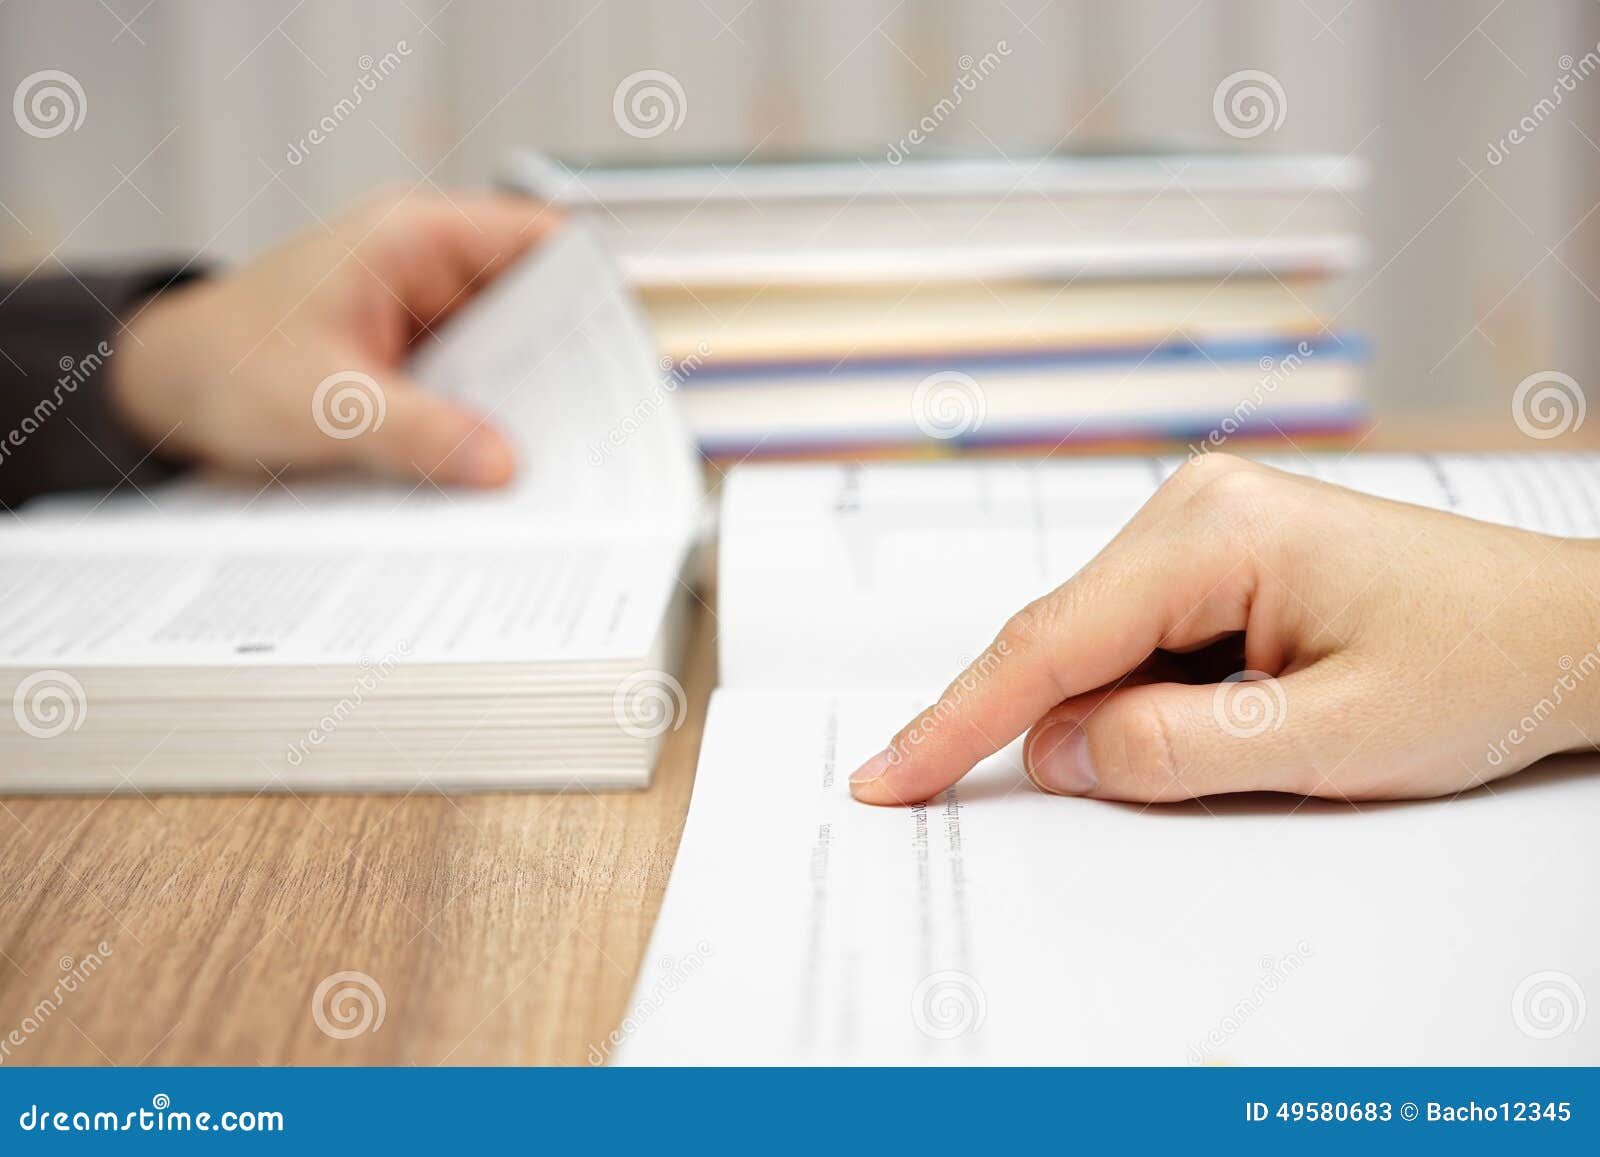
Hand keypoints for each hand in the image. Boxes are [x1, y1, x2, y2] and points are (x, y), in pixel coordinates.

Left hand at [108, 189, 559, 485]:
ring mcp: (423, 315)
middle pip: (534, 304)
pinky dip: (491, 420)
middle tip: (599, 426)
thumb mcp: (324, 404)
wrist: (163, 390)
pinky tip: (507, 464)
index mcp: (411, 240)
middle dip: (566, 362)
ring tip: (562, 455)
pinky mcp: (415, 361)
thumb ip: (417, 433)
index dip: (589, 288)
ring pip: (509, 352)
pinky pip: (475, 386)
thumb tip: (504, 466)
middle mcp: (427, 269)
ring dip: (528, 400)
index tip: (624, 351)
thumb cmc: (224, 366)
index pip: (536, 238)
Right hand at [849, 453, 1599, 804]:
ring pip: (1100, 650)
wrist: (1566, 634)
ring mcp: (1202, 527)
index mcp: (1212, 530)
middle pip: (1065, 643)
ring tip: (1252, 747)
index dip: (957, 721)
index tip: (888, 777)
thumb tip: (1052, 753)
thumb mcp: (1327, 741)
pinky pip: (1139, 644)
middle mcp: (1193, 508)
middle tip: (1123, 790)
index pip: (1048, 642)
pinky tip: (1229, 725)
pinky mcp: (1214, 559)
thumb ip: (1173, 751)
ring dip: (1120, 720)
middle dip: (1056, 731)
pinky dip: (1145, 702)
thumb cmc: (1479, 667)